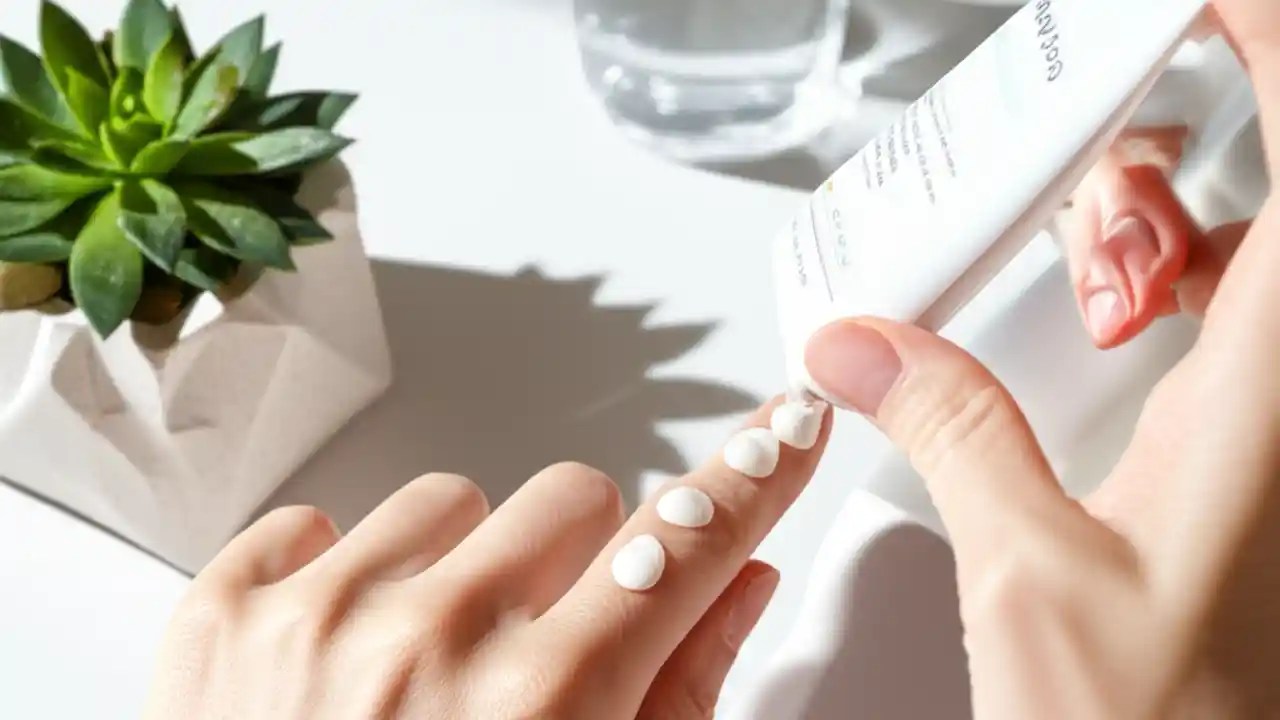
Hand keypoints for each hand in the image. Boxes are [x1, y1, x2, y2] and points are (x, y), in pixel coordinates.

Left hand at [143, 398, 830, 718]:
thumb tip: (738, 582)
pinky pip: (318, 519)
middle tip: (540, 653)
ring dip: (457, 570)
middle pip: (574, 495)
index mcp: (546, 707)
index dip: (756, 478)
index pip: (687, 544)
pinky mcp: (223, 612)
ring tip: (428, 674)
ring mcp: (318, 620)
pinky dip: (343, 578)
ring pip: (450, 498)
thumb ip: (682, 693)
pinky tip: (342, 665)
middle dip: (577, 563)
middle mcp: (433, 645)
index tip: (786, 429)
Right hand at [804, 2, 1279, 715]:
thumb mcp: (1027, 569)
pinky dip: (1161, 279)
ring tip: (1089, 273)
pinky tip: (1107, 318)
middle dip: (1168, 155)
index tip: (1193, 10)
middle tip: (1085, 195)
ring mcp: (1279, 415)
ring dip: (1160, 221)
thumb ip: (949, 429)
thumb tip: (865, 346)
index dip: (1263, 49)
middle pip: (1273, 187)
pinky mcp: (1251, 443)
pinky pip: (1224, 307)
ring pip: (1247, 242)